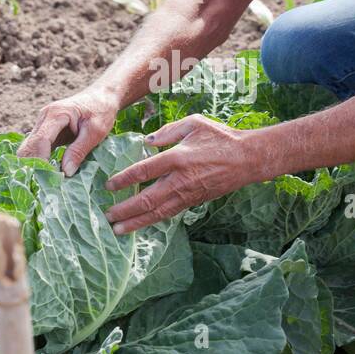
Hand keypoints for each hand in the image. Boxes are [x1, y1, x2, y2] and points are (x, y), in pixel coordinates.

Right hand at [17, 87, 119, 175]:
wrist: (102, 96)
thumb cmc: (102, 110)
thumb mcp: (95, 131)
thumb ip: (79, 151)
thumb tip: (65, 172)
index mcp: (55, 114)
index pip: (39, 141)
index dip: (41, 162)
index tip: (48, 180)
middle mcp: (44, 118)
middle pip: (29, 146)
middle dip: (34, 166)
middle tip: (44, 186)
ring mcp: (43, 125)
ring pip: (30, 149)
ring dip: (36, 166)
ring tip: (45, 184)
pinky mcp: (47, 132)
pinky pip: (38, 149)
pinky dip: (41, 162)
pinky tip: (48, 176)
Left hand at [103, 115, 270, 234]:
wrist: (247, 158)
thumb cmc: (220, 137)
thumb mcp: (194, 123)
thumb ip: (168, 131)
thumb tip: (147, 141)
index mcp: (177, 158)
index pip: (143, 171)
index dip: (123, 179)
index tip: (108, 185)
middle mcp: (180, 180)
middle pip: (147, 199)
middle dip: (125, 209)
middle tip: (107, 216)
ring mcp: (188, 194)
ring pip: (157, 212)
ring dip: (136, 222)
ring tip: (118, 230)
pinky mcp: (194, 202)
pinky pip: (170, 213)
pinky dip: (153, 220)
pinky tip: (141, 224)